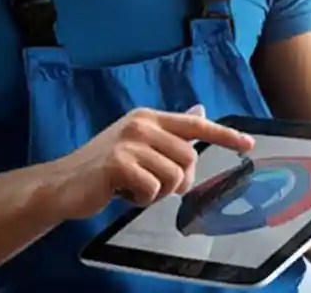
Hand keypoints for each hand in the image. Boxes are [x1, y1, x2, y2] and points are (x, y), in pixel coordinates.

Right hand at [48, 107, 254, 218]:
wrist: (62, 183)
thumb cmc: (103, 167)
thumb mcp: (138, 142)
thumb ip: (169, 131)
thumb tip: (200, 111)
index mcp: (149, 118)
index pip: (195, 125)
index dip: (224, 135)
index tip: (248, 144)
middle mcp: (141, 125)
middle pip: (189, 158)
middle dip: (178, 181)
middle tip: (152, 185)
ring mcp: (130, 142)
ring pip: (173, 177)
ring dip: (157, 192)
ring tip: (133, 187)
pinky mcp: (119, 163)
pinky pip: (153, 190)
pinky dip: (141, 200)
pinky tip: (122, 193)